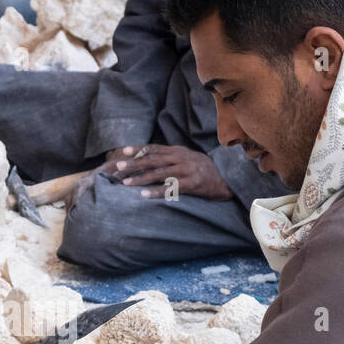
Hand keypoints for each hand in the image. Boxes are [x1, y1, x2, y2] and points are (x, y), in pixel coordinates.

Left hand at [98, 144, 232, 200]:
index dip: (138, 149)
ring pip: (159, 173)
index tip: (123, 152)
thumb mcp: (186, 157)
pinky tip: (144, 195)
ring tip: (126, 183)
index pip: (154, 148)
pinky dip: (157, 192)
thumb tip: (148, 157)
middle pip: (153, 160)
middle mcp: (180, 158)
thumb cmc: (202, 168)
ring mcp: (186, 170)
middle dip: (134, 164)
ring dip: (140, 178)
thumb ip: (170, 157)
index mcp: (178, 150)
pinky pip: (171, 188)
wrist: (225, 178)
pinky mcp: (192, 184)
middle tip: (118, 168)